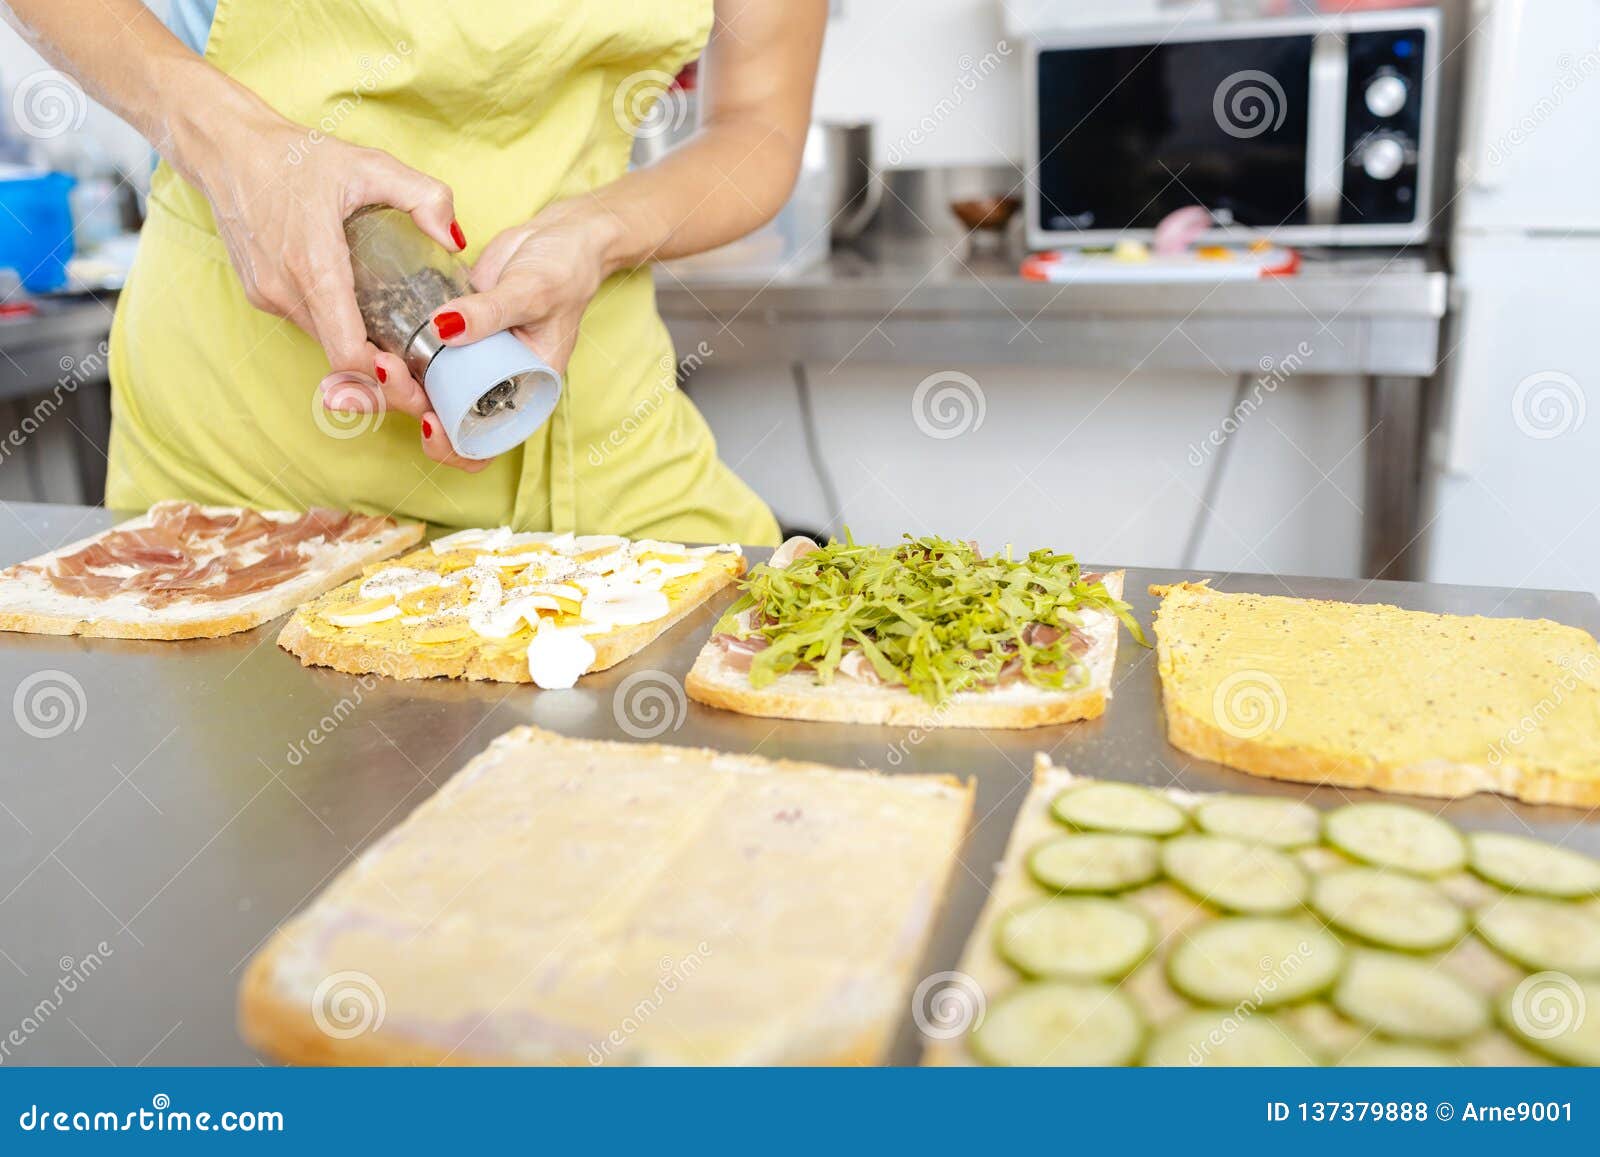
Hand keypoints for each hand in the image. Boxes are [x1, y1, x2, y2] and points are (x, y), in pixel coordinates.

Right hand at [168, 79, 459, 394]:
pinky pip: (309, 325)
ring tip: (401, 345)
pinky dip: (338, 330)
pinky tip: (366, 314)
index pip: (348, 353)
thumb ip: (423, 196)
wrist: (225, 146)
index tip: (416, 372)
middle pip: (340, 361)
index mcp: (313, 266)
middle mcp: (285, 290)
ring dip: (360, 352)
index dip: (385, 375)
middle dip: (383, 373)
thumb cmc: (295, 155)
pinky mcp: (260, 295)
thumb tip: (455, 240)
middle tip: (422, 371)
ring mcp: (268, 296)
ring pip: (324, 344)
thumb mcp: (369, 164)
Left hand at [362, 197, 622, 470]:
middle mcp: (488, 386)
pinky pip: (412, 352)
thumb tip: (445, 326)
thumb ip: (491, 311)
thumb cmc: (563, 272)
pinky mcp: (444, 333)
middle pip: (440, 418)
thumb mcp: (534, 292)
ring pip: (419, 388)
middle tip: (385, 369)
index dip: (453, 446)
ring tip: (365, 364)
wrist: (557, 239)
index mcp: (521, 395)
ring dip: (386, 385)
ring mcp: (464, 361)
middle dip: (406, 403)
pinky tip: (357, 346)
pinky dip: (385, 353)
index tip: (430, 421)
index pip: (484, 444)